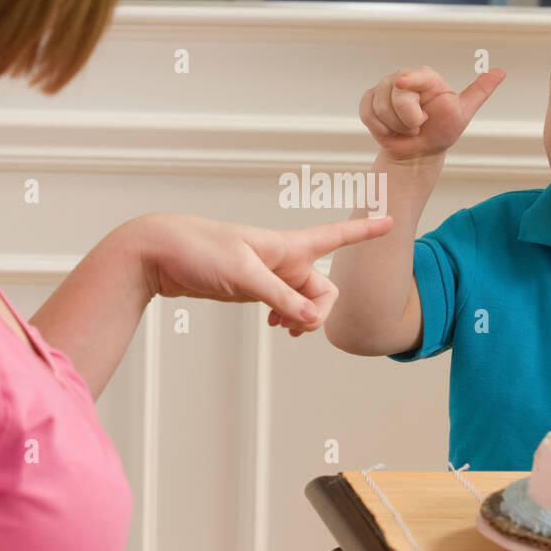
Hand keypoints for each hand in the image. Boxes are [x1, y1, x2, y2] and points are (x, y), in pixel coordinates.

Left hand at [130, 212, 393, 336]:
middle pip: (323, 290)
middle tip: (294, 327)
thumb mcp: (243, 275)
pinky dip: (287, 318)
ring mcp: (270, 275)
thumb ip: (280, 297)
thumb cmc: (199, 250)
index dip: (364, 230)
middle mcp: (284, 259)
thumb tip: (311, 319)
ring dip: (303, 319)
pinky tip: (275, 326)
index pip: (335, 235)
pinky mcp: (253, 289)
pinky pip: (286, 306)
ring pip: (305, 302)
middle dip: (318, 312)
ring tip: (283, 329)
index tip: (390, 221)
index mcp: (287, 245)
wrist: (160, 252)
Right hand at [358, 66, 505, 160]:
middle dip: (407, 120)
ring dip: (395, 127)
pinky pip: (367, 113)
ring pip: (379, 106)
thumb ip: (479, 91)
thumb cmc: (442, 131)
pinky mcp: (369, 101)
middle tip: (419, 126)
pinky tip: (391, 131)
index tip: (403, 84)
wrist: (419, 152)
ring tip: (407, 129)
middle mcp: (404, 78)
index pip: (415, 75)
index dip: (409, 80)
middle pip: (395, 94)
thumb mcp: (463, 112)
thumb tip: (501, 71)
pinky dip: (379, 128)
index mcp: (427, 78)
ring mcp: (384, 89)